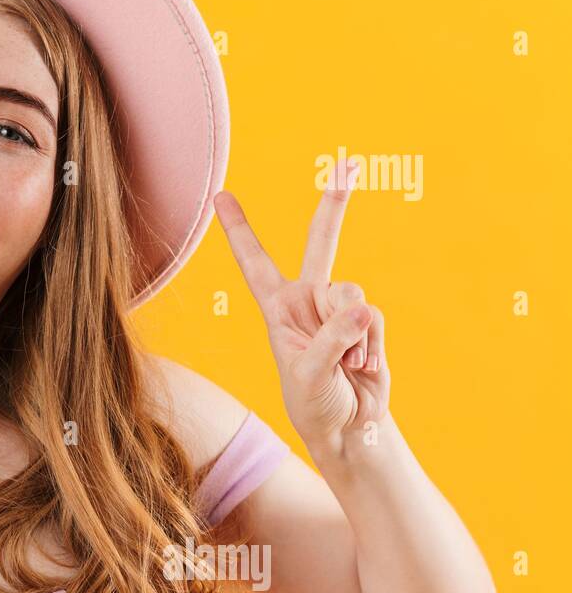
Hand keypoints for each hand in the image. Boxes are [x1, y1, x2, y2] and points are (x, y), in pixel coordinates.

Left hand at [212, 164, 389, 455]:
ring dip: (348, 331)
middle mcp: (307, 300)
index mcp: (277, 308)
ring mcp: (339, 309)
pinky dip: (368, 345)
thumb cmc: (314, 403)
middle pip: (321, 242)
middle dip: (336, 203)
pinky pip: (373, 317)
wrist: (349, 429)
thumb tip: (360, 307)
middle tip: (349, 163)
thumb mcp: (308, 374)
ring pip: (351, 290)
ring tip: (343, 364)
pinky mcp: (368, 322)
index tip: (219, 196)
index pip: (254, 261)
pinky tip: (360, 367)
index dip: (238, 228)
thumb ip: (331, 339)